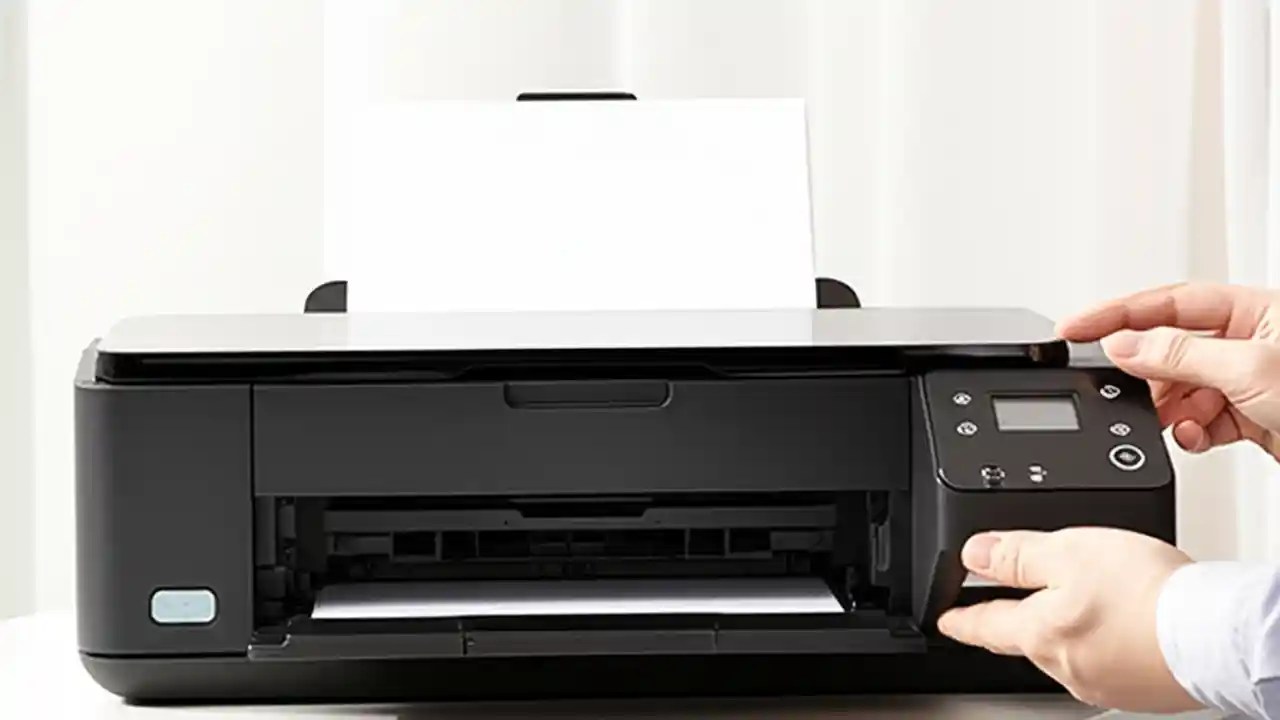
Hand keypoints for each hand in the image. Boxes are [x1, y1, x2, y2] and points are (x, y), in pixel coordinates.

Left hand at [937, 527, 1197, 711]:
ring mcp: (1102, 684)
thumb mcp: (1068, 551)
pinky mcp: (1138, 690)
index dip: (960, 619)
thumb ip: (1016, 554)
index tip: (946, 620)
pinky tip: (1123, 626)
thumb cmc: (1148, 594)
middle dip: (1014, 623)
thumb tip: (975, 553)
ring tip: (1084, 605)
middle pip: (1025, 640)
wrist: (1217, 634)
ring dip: (1067, 631)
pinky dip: (1104, 644)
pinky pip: (1106, 663)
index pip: (983, 625)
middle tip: (1007, 610)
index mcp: (1039, 633)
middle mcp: (1064, 667)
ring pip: (1067, 653)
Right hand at [1056, 282, 1279, 459]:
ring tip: (1174, 420)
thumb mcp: (1249, 368)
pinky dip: (1190, 431)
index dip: (1114, 315)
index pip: (1166, 304)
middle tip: (1122, 390)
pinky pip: (1199, 421)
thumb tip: (1122, 345)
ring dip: (1169, 410)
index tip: (1073, 328)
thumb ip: (1180, 355)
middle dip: (1146, 376)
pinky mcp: (1249, 418)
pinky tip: (1196, 434)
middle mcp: (1247, 342)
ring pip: (1179, 390)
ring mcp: (1247, 382)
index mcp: (1252, 312)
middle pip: (1168, 350)